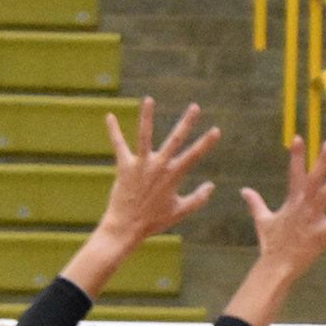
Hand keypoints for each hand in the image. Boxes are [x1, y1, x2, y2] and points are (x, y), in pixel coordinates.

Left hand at [98, 97, 221, 246]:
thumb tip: (211, 186)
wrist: (127, 227)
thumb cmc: (154, 221)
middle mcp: (158, 166)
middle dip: (187, 122)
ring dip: (146, 116)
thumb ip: (198, 199)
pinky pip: (119, 145)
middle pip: (175, 140)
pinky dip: (114, 131)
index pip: (194, 156)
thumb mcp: (180, 212)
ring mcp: (140, 165)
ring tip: (149, 99)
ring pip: (144, 135)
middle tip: (195, 106)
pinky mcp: (124, 166)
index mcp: (173, 176)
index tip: (216, 130)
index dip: (206, 143)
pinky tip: (109, 116)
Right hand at [243, 135, 325, 275]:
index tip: (298, 138)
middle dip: (321, 161)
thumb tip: (244, 191)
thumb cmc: (271, 244)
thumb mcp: (262, 220)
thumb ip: (255, 203)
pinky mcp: (323, 234)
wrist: (277, 266)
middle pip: (313, 179)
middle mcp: (303, 206)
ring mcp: (313, 219)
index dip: (297, 155)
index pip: (294, 173)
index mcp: (292, 201)